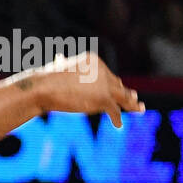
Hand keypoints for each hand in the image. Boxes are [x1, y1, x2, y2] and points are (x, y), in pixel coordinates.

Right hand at [27, 52, 142, 127]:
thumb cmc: (45, 78)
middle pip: (117, 84)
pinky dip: (117, 118)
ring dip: (132, 104)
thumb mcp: (58, 67)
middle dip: (125, 92)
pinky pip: (114, 110)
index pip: (107, 74)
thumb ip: (63, 63)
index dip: (112, 84)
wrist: (43, 88)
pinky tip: (118, 125)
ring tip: (140, 109)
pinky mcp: (103, 99)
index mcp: (94, 61)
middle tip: (134, 98)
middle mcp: (102, 71)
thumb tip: (59, 58)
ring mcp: (104, 85)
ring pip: (123, 96)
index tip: (119, 89)